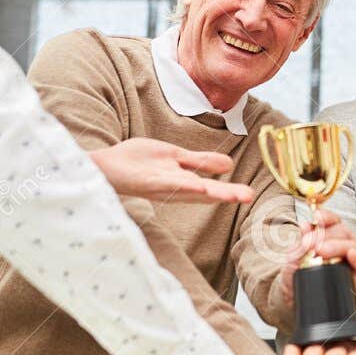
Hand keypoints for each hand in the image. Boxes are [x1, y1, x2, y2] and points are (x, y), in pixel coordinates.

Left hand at [93, 138, 254, 205]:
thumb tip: (229, 164)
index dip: (229, 192)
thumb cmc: (137, 161)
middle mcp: (175, 188)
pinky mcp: (148, 182)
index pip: (210, 188)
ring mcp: (162, 185)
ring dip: (212, 193)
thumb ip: (201, 161)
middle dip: (227, 195)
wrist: (105, 164)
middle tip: (249, 196)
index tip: (250, 195)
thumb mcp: (176, 157)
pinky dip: (185, 186)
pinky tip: (200, 186)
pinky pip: (170, 185)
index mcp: (183, 182)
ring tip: (233, 196)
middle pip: (205, 192)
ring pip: (191, 190)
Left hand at [277, 208, 355, 307]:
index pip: (334, 222)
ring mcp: (349, 261)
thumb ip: (300, 241)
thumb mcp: (293, 257)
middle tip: (311, 243)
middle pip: (343, 231)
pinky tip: (350, 254)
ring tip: (320, 250)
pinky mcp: (354, 277)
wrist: (296, 300)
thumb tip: (306, 224)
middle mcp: (341, 247)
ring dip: (337, 245)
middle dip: (328, 234)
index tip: (317, 217)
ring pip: (352, 245)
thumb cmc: (296, 276)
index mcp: (329, 238)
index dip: (328, 217)